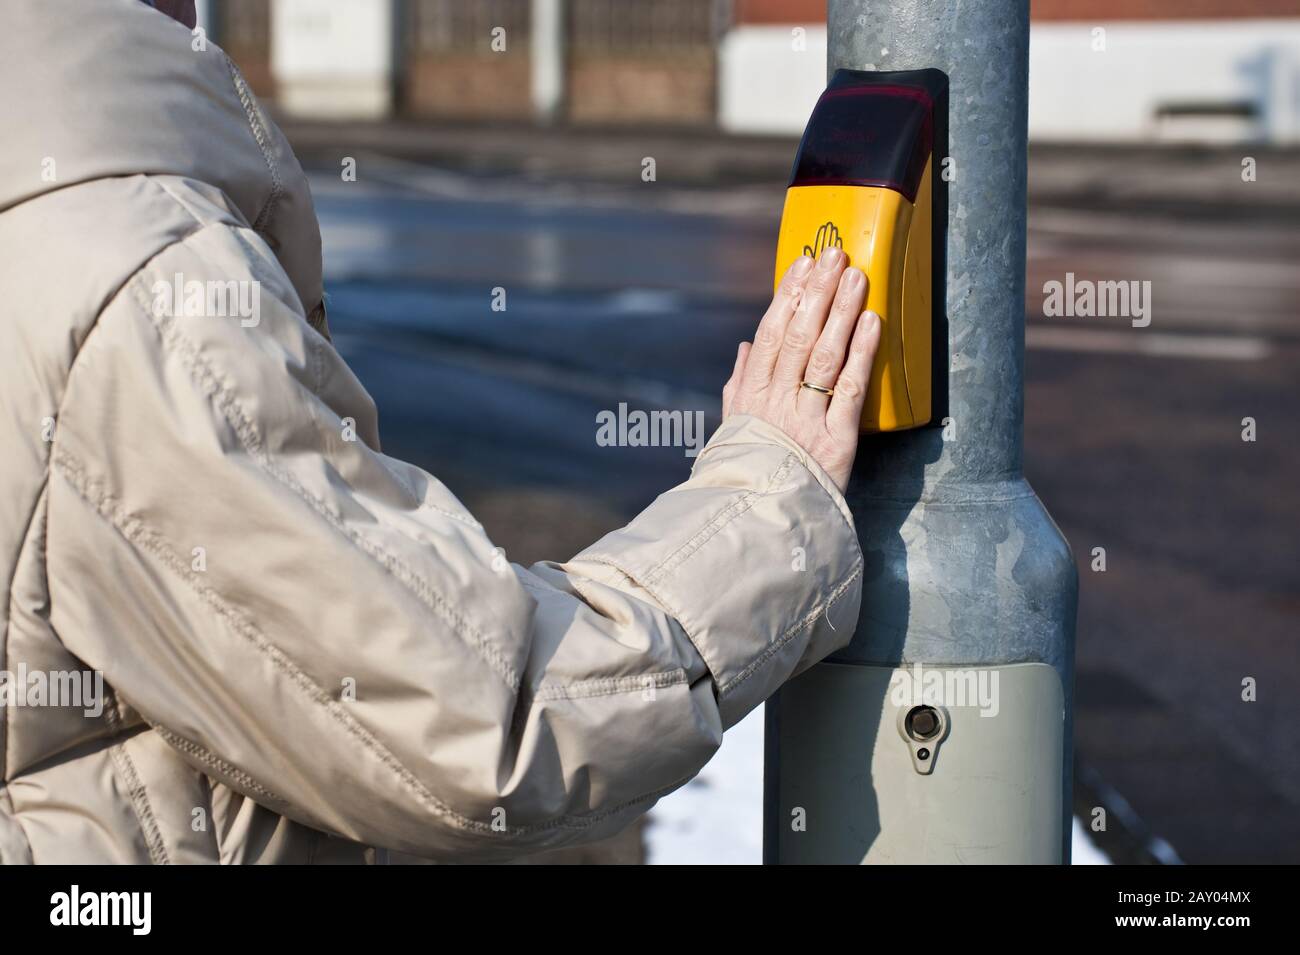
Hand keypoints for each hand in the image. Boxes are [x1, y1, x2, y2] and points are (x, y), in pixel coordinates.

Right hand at [722, 248, 880, 491]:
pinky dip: (861, 354)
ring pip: (823, 355)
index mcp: (750, 397)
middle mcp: (776, 403)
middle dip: (818, 292)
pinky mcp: (835, 442)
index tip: (802, 265)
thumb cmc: (745, 475)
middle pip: (797, 336)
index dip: (787, 295)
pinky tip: (872, 323)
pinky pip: (850, 390)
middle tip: (835, 255)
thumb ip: (737, 387)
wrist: (758, 524)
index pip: (769, 334)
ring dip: (841, 312)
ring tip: (857, 277)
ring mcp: (805, 420)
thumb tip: (745, 347)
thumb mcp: (732, 431)